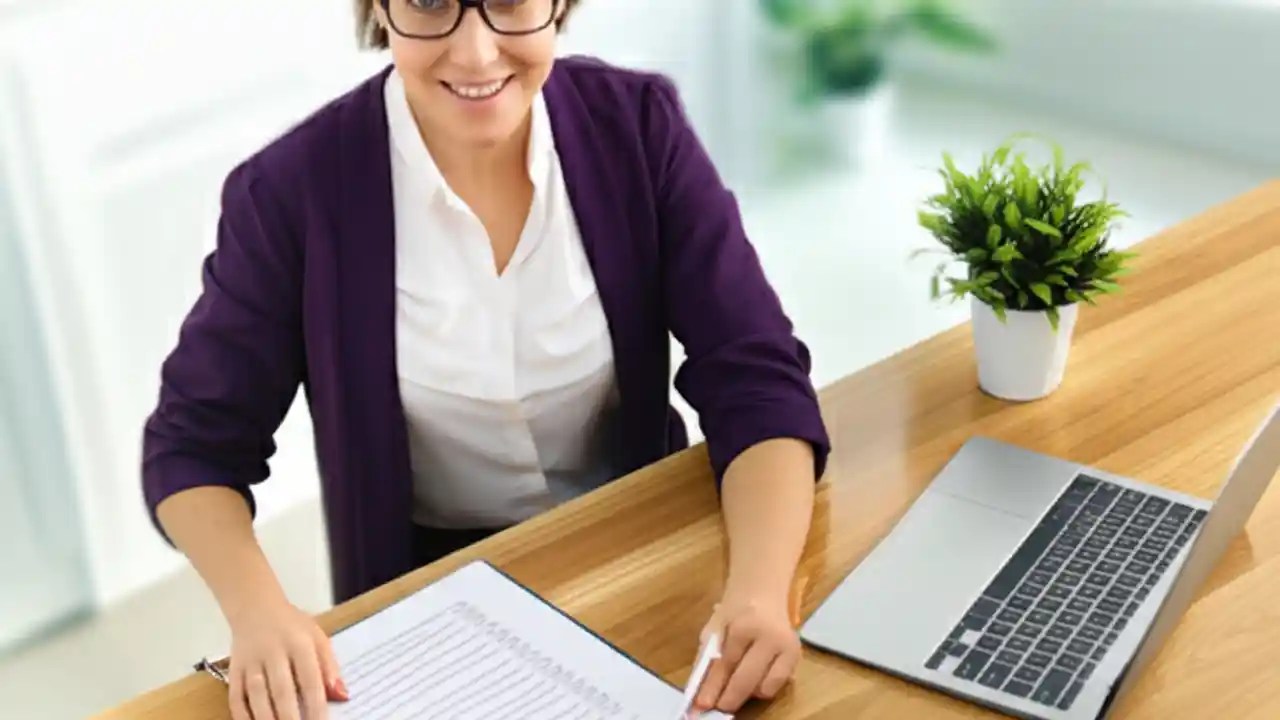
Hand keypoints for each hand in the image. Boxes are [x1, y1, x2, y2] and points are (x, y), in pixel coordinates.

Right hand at [226, 596, 347, 719]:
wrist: (254, 607)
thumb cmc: (292, 625)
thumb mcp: (317, 637)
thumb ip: (330, 666)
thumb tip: (342, 695)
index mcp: (299, 644)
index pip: (310, 679)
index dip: (316, 706)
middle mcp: (273, 653)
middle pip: (282, 690)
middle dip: (290, 717)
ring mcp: (251, 662)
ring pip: (256, 695)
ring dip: (266, 718)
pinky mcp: (234, 669)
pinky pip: (236, 696)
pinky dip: (242, 715)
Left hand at [691, 591, 800, 714]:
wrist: (763, 592)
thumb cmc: (734, 612)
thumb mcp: (714, 629)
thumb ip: (706, 659)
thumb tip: (701, 693)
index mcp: (744, 626)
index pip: (725, 663)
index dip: (712, 687)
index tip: (702, 705)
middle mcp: (769, 637)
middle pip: (746, 678)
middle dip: (729, 698)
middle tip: (718, 708)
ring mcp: (786, 647)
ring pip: (764, 687)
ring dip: (747, 694)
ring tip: (735, 687)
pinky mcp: (797, 654)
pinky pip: (778, 684)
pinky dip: (763, 688)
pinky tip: (754, 681)